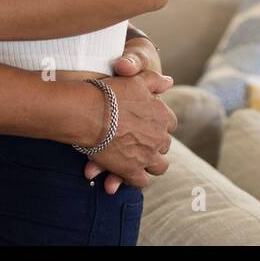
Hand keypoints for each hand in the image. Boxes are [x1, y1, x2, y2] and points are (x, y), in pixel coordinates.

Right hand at [86, 35, 166, 192]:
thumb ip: (155, 80)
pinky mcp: (131, 170)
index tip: (146, 124)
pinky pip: (141, 181)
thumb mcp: (137, 79)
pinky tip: (125, 172)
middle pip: (164, 145)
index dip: (158, 124)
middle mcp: (159, 137)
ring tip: (136, 160)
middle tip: (138, 141)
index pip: (170, 124)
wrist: (89, 113)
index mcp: (163, 116)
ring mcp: (147, 156)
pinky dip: (135, 179)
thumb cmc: (111, 94)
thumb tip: (170, 81)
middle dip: (154, 144)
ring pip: (159, 166)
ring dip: (149, 164)